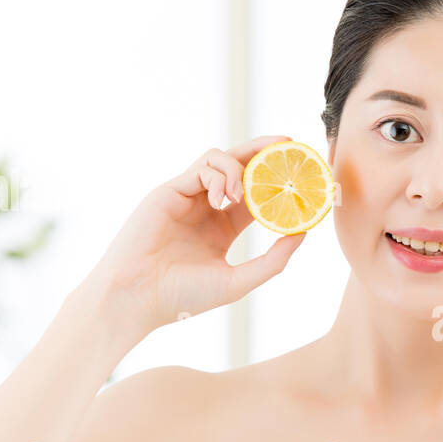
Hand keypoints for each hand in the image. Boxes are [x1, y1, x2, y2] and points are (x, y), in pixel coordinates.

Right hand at [84, 135, 306, 337]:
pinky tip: (223, 198)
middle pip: (241, 167)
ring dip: (239, 168)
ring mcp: (188, 197)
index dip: (278, 183)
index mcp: (223, 228)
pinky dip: (219, 174)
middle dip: (265, 151)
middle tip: (290, 143)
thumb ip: (273, 260)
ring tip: (242, 195)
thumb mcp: (239, 280)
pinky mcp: (170, 190)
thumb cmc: (184, 296)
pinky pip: (201, 166)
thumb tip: (303, 232)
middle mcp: (207, 208)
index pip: (257, 195)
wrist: (139, 298)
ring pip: (220, 159)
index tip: (304, 176)